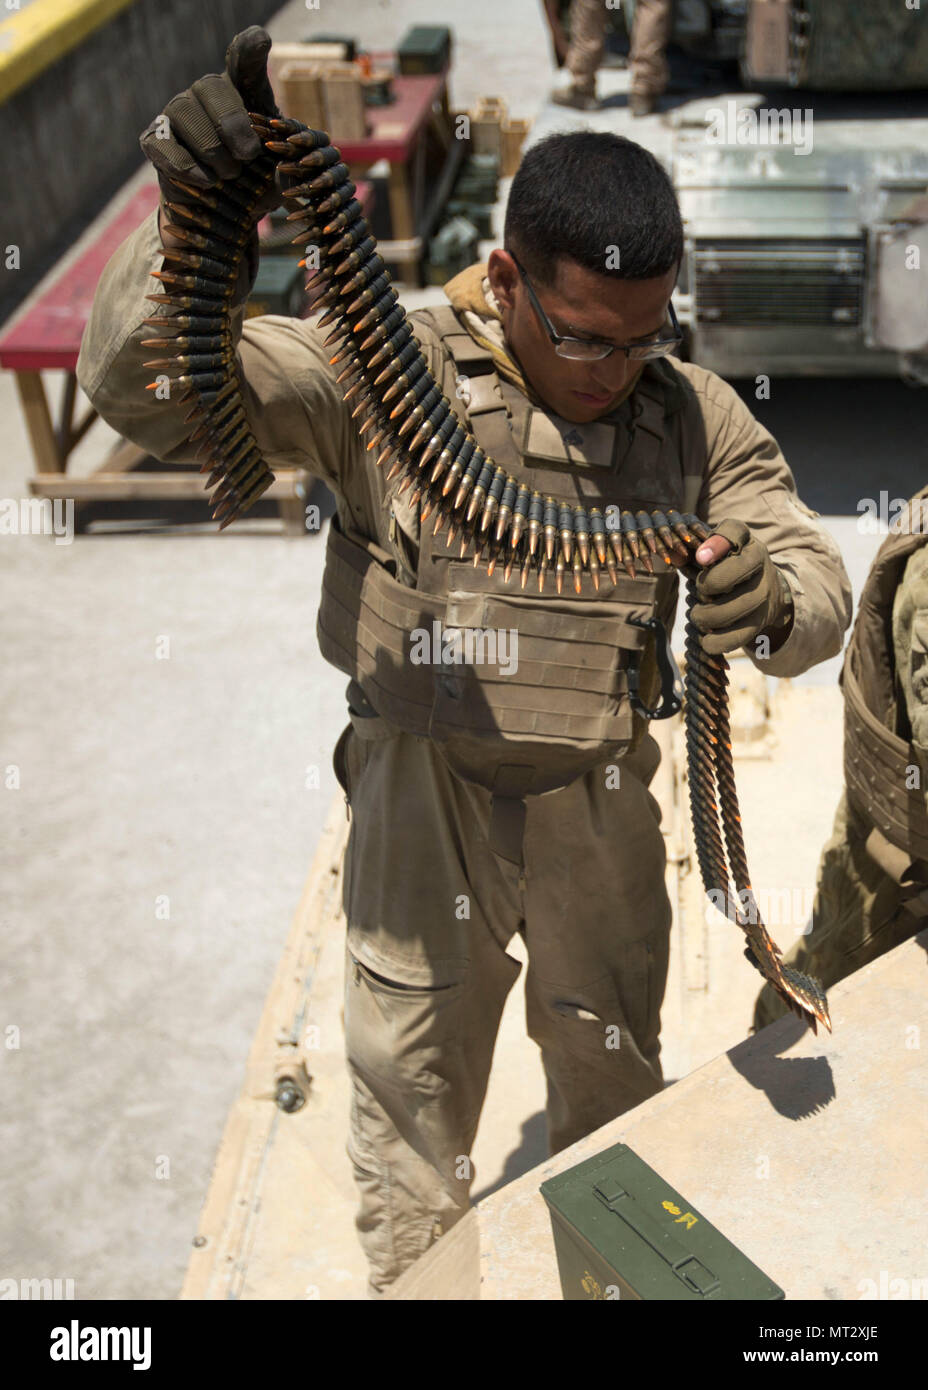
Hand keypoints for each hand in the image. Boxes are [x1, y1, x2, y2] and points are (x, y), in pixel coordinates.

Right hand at [140, 26, 282, 248]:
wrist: (226, 212)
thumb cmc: (259, 180)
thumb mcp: (281, 168)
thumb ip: (287, 155)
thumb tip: (283, 148)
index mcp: (240, 93)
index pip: (243, 59)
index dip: (250, 47)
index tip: (261, 40)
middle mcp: (203, 94)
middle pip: (210, 86)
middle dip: (231, 124)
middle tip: (248, 157)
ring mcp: (175, 114)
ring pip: (183, 112)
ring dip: (210, 148)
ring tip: (229, 175)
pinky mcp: (154, 141)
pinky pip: (163, 145)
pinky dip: (186, 167)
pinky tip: (207, 182)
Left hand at [689, 519, 792, 655]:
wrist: (767, 588)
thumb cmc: (731, 565)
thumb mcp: (718, 550)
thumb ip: (694, 549)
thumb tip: (673, 556)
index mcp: (746, 540)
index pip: (733, 533)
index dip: (714, 545)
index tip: (699, 558)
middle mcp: (760, 563)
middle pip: (722, 578)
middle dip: (703, 588)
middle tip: (698, 591)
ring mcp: (764, 593)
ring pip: (727, 611)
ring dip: (705, 617)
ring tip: (698, 615)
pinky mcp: (761, 620)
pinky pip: (736, 636)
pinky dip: (716, 642)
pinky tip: (706, 640)